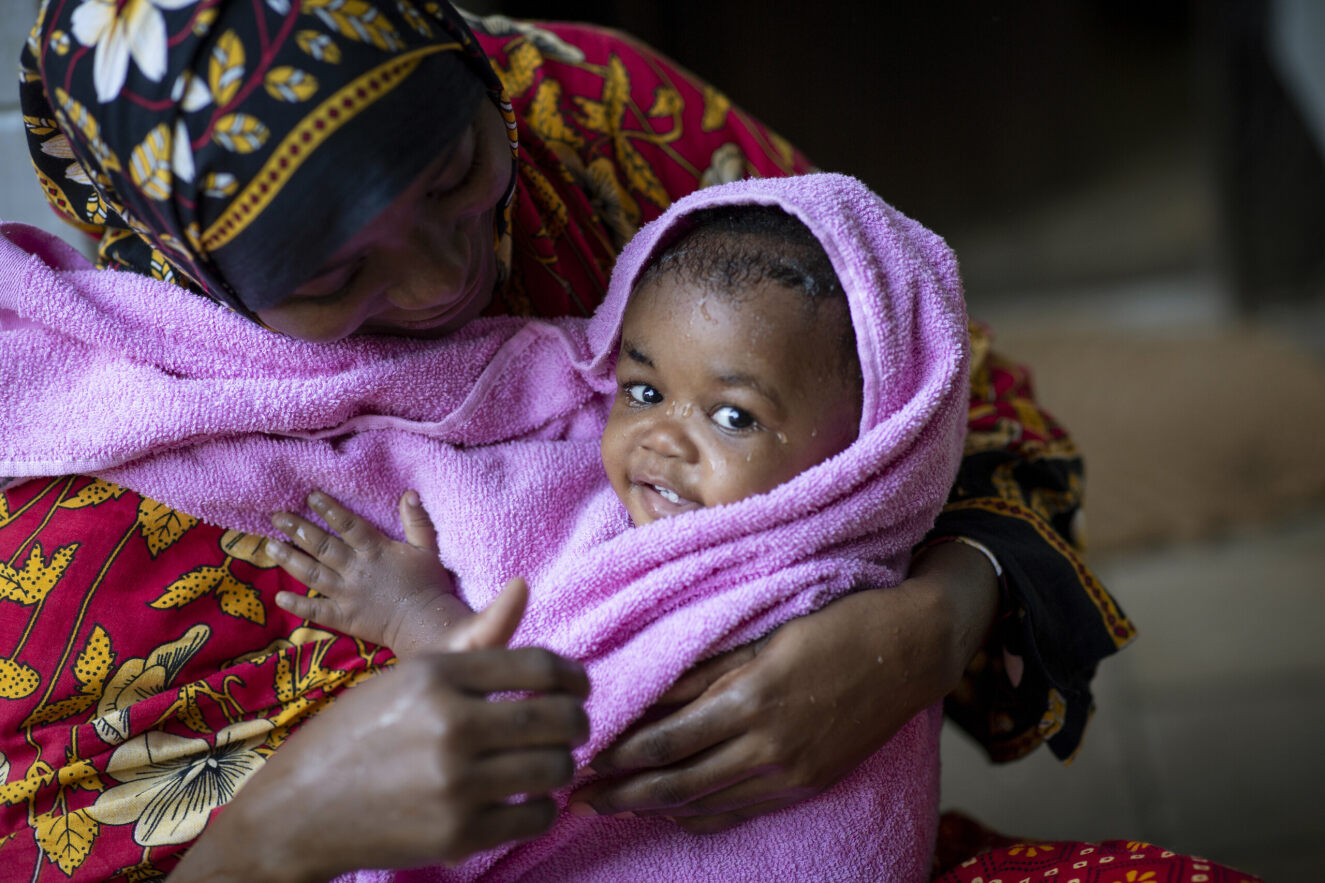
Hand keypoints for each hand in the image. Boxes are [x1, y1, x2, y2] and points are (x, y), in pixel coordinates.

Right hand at [170, 581, 590, 882]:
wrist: (297, 810)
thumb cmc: (355, 734)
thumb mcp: (408, 675)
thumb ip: (475, 642)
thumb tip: (524, 587)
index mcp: (438, 676)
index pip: (540, 666)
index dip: (574, 677)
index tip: (580, 687)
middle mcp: (451, 725)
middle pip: (560, 718)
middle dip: (576, 722)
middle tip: (569, 728)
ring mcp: (456, 783)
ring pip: (555, 768)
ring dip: (559, 765)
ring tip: (542, 762)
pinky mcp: (459, 834)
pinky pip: (536, 815)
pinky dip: (539, 806)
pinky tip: (522, 797)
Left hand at [266, 489, 485, 655]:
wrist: (426, 624)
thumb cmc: (429, 586)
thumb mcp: (428, 549)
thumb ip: (417, 521)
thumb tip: (410, 493)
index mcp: (375, 551)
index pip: (347, 525)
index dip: (329, 510)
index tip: (309, 497)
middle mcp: (356, 570)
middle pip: (322, 546)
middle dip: (298, 529)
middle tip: (277, 517)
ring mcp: (347, 595)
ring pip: (313, 573)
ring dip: (290, 559)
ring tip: (270, 546)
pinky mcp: (344, 617)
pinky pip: (316, 610)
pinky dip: (297, 605)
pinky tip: (280, 598)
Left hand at [568, 541, 997, 832]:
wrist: (909, 649)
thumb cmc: (833, 625)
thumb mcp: (760, 636)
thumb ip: (701, 671)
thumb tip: (642, 689)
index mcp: (751, 698)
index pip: (666, 740)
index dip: (618, 755)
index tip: (580, 758)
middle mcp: (769, 745)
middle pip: (677, 783)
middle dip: (621, 794)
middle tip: (575, 798)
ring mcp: (791, 772)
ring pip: (706, 803)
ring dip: (653, 808)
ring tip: (612, 808)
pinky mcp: (807, 784)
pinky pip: (741, 812)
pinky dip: (700, 815)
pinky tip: (673, 812)